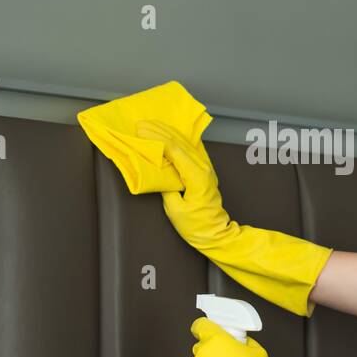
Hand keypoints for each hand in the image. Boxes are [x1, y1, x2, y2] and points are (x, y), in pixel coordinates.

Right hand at [133, 120, 240, 252]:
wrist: (215, 232)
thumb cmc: (196, 225)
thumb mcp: (175, 210)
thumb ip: (166, 188)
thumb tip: (157, 172)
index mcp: (197, 176)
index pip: (175, 151)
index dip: (157, 139)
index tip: (141, 132)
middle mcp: (203, 167)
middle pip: (180, 142)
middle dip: (159, 131)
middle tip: (140, 124)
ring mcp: (205, 167)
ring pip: (185, 143)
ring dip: (166, 132)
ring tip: (150, 124)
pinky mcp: (203, 169)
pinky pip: (188, 148)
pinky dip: (175, 139)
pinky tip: (167, 132)